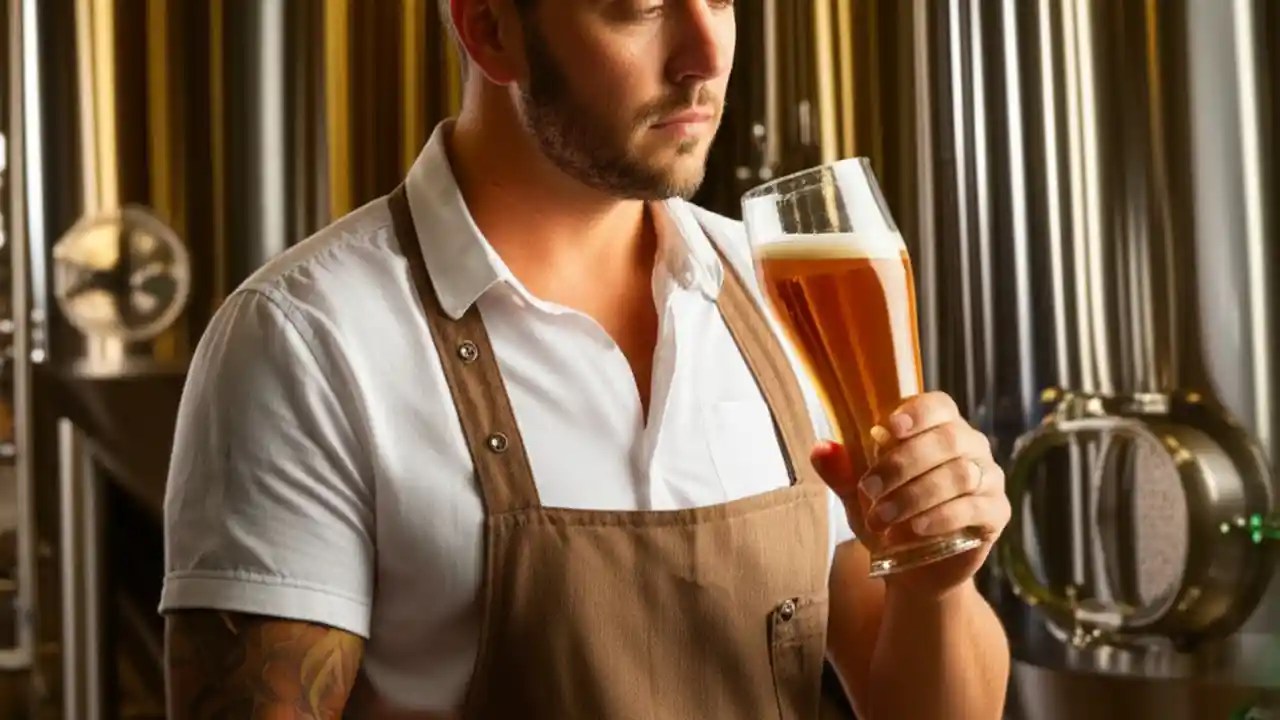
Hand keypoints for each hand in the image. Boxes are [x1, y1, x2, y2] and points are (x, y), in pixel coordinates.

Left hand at [812, 391, 1010, 599]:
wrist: (915, 567)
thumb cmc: (889, 517)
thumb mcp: (860, 496)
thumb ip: (843, 472)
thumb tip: (820, 449)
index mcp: (938, 428)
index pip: (937, 405)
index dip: (916, 412)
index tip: (889, 428)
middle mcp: (970, 446)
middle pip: (947, 439)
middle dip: (903, 463)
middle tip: (871, 489)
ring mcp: (988, 478)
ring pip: (960, 474)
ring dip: (916, 495)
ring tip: (884, 518)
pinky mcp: (997, 512)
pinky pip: (975, 507)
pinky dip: (943, 517)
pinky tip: (917, 529)